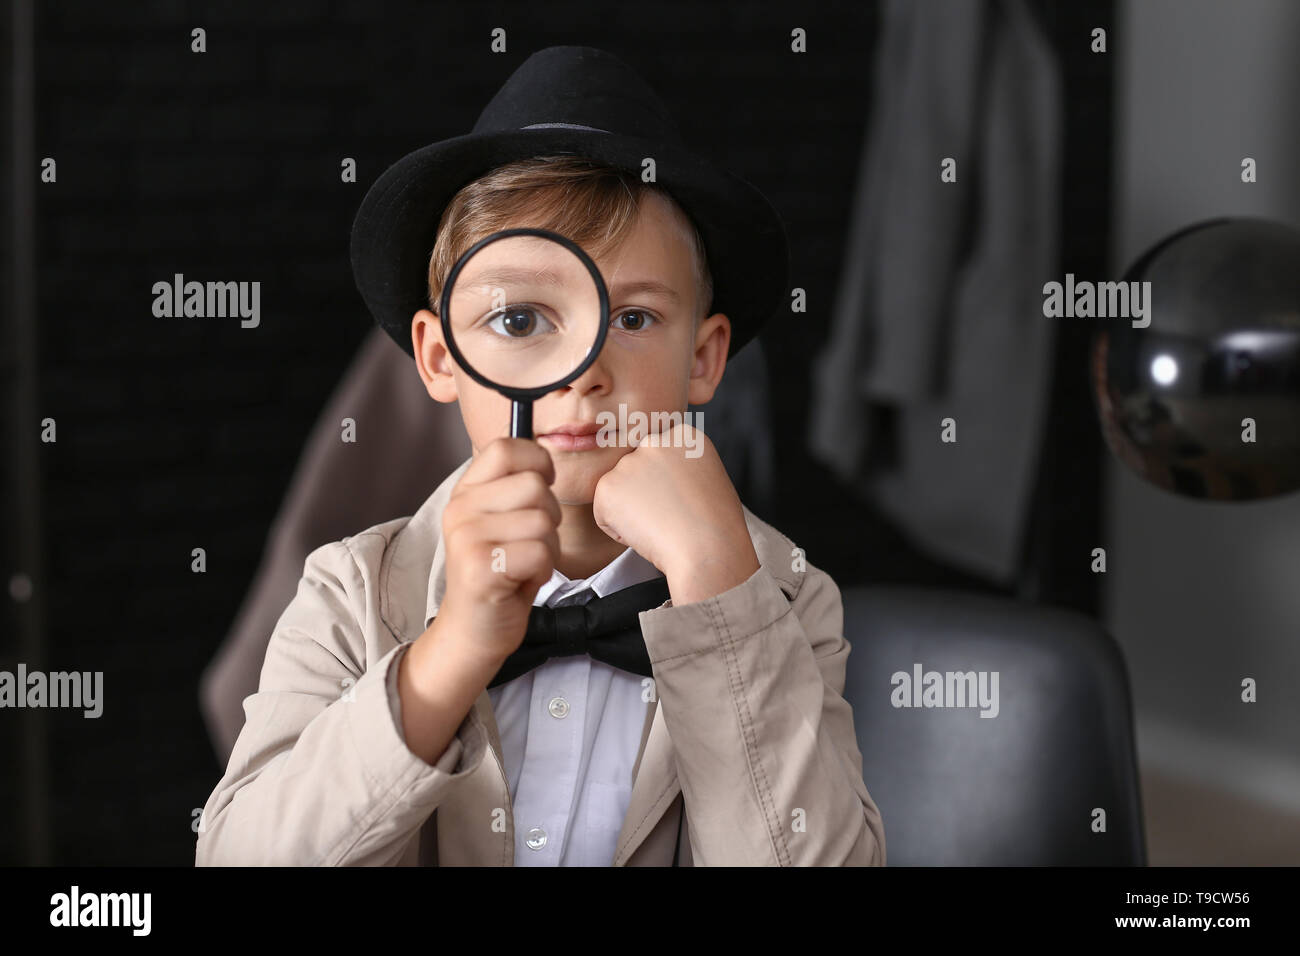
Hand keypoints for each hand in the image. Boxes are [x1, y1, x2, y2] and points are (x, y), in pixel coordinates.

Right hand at [436, 438, 560, 667]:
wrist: (473, 630)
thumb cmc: (499, 572)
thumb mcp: (500, 520)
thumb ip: (515, 487)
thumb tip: (546, 454)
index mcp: (464, 492)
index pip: (505, 447)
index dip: (538, 461)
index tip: (543, 484)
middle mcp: (460, 510)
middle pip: (535, 485)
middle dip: (550, 516)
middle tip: (529, 543)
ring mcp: (468, 539)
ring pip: (542, 521)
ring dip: (548, 547)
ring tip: (524, 563)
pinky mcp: (482, 569)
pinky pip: (540, 552)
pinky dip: (543, 569)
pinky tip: (522, 579)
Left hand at [591, 422, 758, 604]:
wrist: (708, 548)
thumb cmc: (717, 526)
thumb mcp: (709, 479)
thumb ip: (682, 467)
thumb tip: (659, 478)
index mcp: (683, 435)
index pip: (660, 458)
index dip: (669, 486)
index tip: (685, 502)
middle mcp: (653, 440)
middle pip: (637, 471)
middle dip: (646, 495)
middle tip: (672, 515)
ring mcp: (628, 462)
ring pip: (619, 492)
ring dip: (632, 513)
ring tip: (662, 525)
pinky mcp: (607, 486)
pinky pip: (604, 514)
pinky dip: (619, 531)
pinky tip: (647, 532)